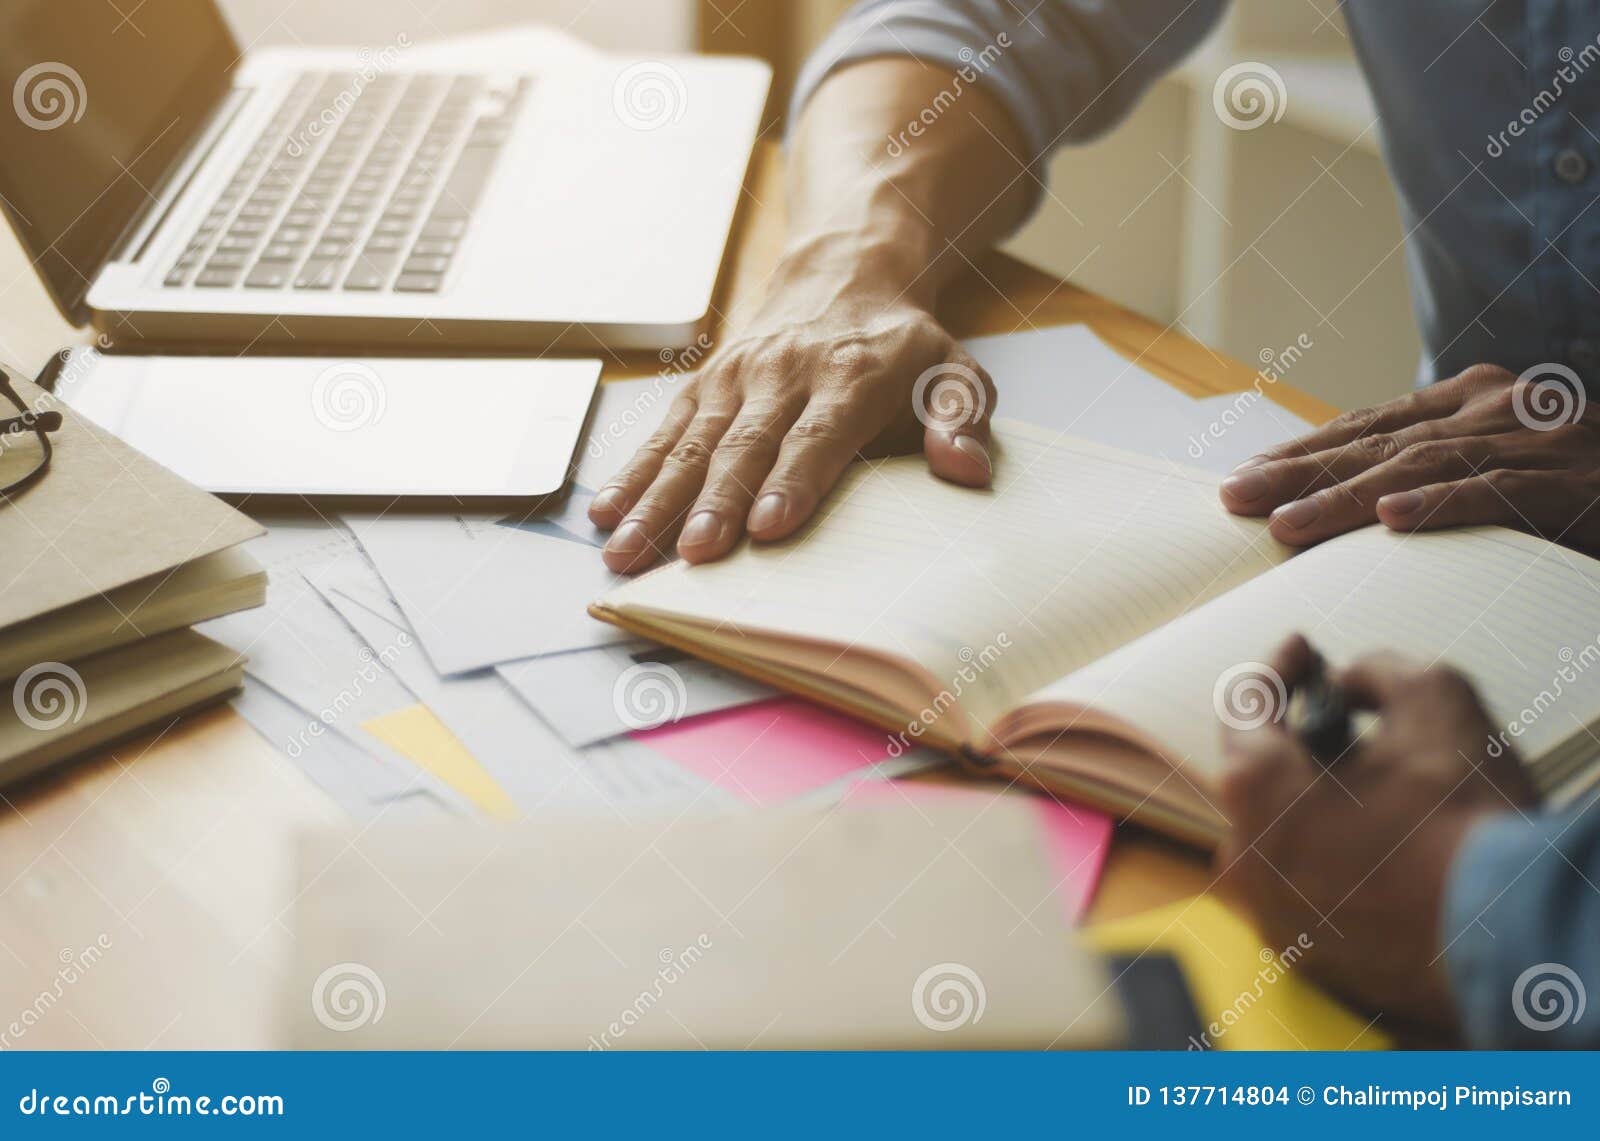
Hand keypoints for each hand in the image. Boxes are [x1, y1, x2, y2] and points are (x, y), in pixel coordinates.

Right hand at [587, 238, 994, 572]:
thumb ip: (962, 420)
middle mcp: (781, 374)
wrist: (840, 276)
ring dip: (657, 500)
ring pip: (691, 445)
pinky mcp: (701, 388)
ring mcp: (733, 380)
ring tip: (626, 550)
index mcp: (848, 375)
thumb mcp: (954, 372)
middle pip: (744, 445)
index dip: (793, 482)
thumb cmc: (900, 347)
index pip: (817, 435)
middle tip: (695, 555)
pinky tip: (606, 512)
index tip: (769, 528)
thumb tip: (968, 469)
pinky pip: (662, 435)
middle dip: (716, 503)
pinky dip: (631, 474)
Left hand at [1214, 634, 1537, 1030]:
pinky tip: (1377, 847)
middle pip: (1256, 773)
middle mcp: (1242, 853)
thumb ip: (1381, 671)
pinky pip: (1300, 887)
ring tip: (1367, 790)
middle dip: (1295, 739)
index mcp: (1254, 785)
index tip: (1304, 650)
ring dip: (1311, 804)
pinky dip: (1327, 859)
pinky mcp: (1301, 953)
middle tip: (1343, 720)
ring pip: (1276, 834)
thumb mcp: (1437, 700)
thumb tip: (1353, 681)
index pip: (1247, 703)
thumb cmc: (1466, 820)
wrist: (1504, 936)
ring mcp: (1266, 911)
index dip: (1280, 666)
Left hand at [1218, 363, 1599, 552]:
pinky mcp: (1570, 485)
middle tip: (1234, 499)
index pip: (1368, 425)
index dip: (1301, 451)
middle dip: (1298, 473)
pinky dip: (1440, 506)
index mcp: (1473, 398)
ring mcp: (1536, 441)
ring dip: (1346, 497)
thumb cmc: (1579, 485)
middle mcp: (1497, 407)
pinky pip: (1495, 494)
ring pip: (1422, 469)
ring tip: (1286, 523)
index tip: (1243, 478)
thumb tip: (1352, 499)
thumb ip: (1433, 467)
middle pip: (1378, 444)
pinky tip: (1391, 521)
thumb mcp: (1498, 462)